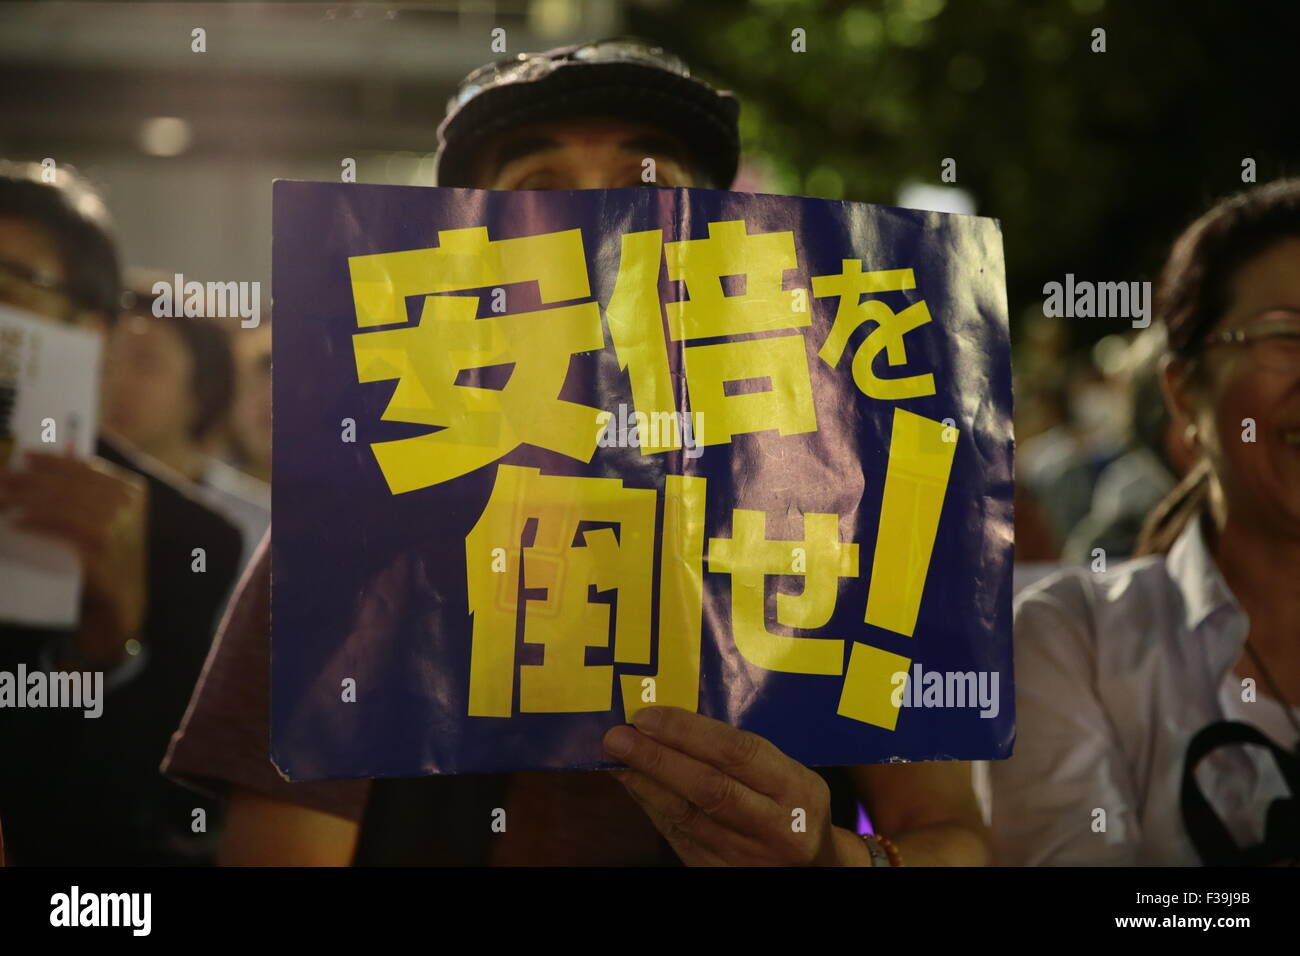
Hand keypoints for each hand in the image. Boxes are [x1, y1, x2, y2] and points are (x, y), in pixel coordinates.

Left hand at [0, 450, 147, 664]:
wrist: (121, 600)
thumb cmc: (108, 556)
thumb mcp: (109, 519)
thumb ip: (89, 492)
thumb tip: (55, 458)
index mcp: (133, 492)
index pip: (88, 468)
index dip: (53, 461)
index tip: (24, 457)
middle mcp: (129, 506)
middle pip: (71, 483)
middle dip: (31, 479)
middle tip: (2, 478)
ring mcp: (117, 528)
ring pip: (63, 502)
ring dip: (26, 498)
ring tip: (2, 499)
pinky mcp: (100, 551)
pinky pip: (61, 526)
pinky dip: (36, 520)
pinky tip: (16, 520)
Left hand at [603, 706, 870, 865]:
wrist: (815, 868)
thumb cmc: (793, 804)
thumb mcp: (788, 773)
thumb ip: (742, 752)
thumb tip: (673, 720)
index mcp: (798, 790)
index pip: (738, 753)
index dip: (688, 732)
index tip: (647, 717)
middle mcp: (777, 827)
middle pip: (709, 787)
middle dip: (657, 758)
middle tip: (618, 737)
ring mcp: (749, 857)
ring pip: (687, 817)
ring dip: (646, 785)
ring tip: (617, 760)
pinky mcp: (722, 874)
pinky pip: (680, 837)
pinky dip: (653, 808)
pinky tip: (635, 786)